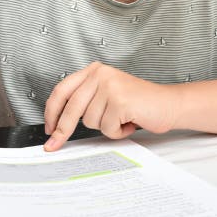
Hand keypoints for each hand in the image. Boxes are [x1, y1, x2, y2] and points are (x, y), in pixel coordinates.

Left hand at [43, 62, 180, 151]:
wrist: (168, 104)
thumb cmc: (138, 104)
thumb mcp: (106, 95)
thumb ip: (86, 101)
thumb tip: (59, 123)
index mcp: (94, 70)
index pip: (62, 90)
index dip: (51, 112)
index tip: (48, 128)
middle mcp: (100, 74)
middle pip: (71, 108)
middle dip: (62, 130)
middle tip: (55, 145)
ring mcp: (110, 86)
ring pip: (90, 121)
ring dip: (106, 127)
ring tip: (121, 119)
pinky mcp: (119, 100)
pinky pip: (107, 128)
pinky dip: (118, 132)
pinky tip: (129, 121)